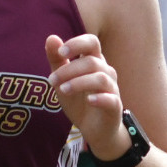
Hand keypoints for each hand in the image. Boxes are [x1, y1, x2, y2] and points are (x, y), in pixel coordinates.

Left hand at [46, 33, 125, 157]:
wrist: (93, 129)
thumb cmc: (78, 100)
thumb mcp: (62, 80)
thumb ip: (56, 60)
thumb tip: (51, 37)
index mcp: (94, 61)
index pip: (92, 42)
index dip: (77, 43)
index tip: (61, 53)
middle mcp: (106, 71)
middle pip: (92, 61)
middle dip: (69, 69)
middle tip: (51, 80)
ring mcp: (112, 89)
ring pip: (101, 78)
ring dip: (79, 82)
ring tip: (62, 91)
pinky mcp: (115, 106)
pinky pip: (111, 98)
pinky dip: (100, 98)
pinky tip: (88, 101)